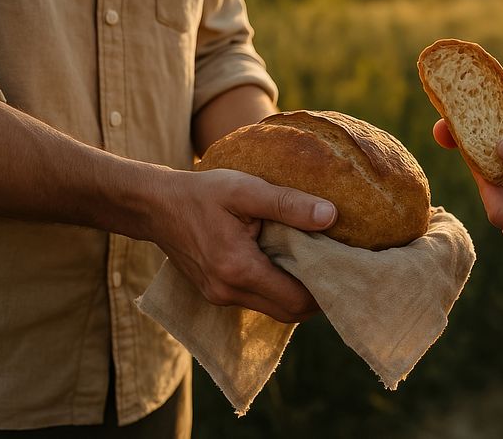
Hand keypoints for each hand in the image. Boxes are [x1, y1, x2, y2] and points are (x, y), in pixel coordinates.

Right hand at [149, 168, 336, 322]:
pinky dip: (278, 289)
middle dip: (317, 297)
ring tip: (319, 265)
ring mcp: (220, 297)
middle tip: (338, 269)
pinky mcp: (216, 293)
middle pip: (289, 313)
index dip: (326, 289)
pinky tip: (290, 265)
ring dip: (298, 294)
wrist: (156, 206)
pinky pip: (258, 301)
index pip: (297, 300)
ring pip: (274, 309)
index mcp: (239, 270)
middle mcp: (228, 292)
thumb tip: (331, 216)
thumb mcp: (246, 189)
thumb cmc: (203, 193)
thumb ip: (289, 203)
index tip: (346, 269)